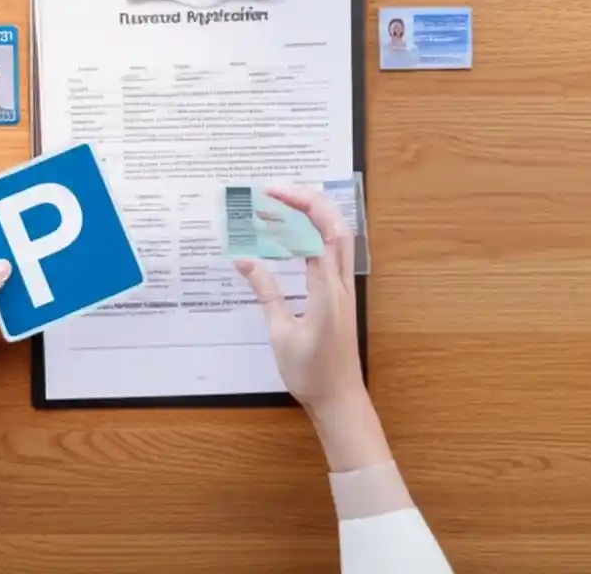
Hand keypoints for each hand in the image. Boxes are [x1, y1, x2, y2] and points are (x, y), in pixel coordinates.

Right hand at [235, 187, 362, 411]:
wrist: (340, 399)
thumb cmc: (311, 373)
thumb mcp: (281, 333)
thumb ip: (265, 292)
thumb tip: (244, 259)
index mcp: (327, 290)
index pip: (318, 232)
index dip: (297, 206)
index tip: (270, 195)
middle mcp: (342, 283)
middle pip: (335, 225)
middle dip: (308, 200)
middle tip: (275, 191)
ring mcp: (346, 288)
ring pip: (339, 237)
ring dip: (315, 214)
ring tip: (283, 204)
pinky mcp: (342, 295)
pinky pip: (334, 253)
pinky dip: (316, 234)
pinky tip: (295, 235)